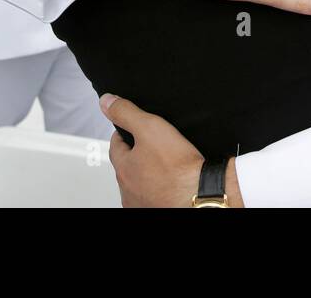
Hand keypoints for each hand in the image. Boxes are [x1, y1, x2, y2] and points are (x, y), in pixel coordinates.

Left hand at [101, 94, 241, 206]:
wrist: (203, 195)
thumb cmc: (180, 169)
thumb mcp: (150, 128)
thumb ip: (126, 113)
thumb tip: (106, 102)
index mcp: (123, 169)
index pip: (116, 145)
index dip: (126, 131)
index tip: (136, 127)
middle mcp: (128, 191)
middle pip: (128, 164)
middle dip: (138, 152)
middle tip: (154, 143)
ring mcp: (142, 203)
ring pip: (141, 180)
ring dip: (149, 171)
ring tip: (167, 161)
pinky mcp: (160, 208)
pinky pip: (156, 193)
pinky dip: (162, 185)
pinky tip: (175, 178)